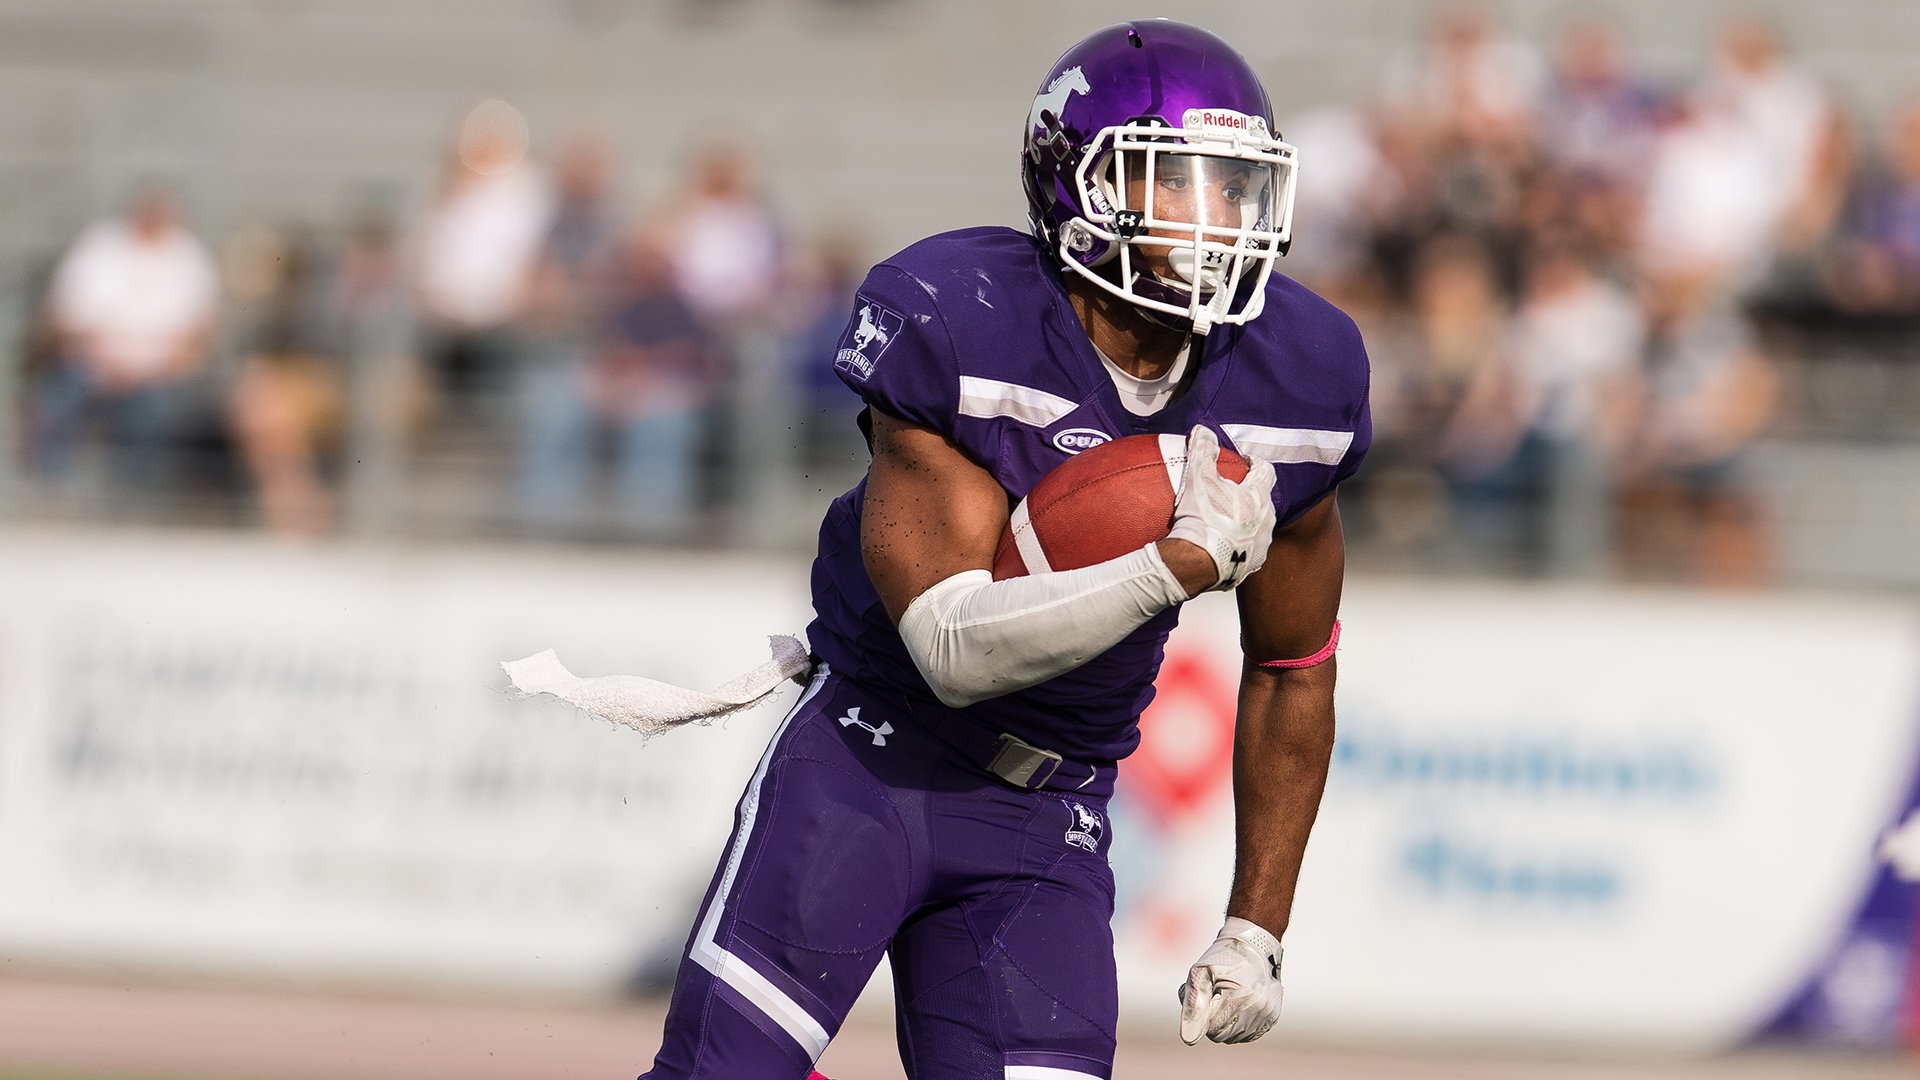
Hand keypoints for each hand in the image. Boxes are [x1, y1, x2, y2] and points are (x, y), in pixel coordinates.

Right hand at [1166, 426, 1276, 591]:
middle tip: (1228, 493)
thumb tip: (1203, 429)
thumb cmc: (1201, 518)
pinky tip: (1223, 545)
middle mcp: (1268, 521)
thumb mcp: (1198, 478)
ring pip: (1258, 527)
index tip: (1245, 462)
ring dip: (1246, 521)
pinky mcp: (1253, 566)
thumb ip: (1202, 450)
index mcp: (1259, 497)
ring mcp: (1262, 545)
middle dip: (1249, 495)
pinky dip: (1239, 545)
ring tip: (1225, 521)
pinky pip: (1249, 550)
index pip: (1266, 471)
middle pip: (1262, 500)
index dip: (1255, 463)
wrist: (1197, 563)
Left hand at [1177, 916, 1283, 1044]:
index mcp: (1239, 998)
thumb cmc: (1223, 957)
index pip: (1211, 1029)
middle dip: (1214, 1020)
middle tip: (1216, 996)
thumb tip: (1189, 1039)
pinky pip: (1250, 1034)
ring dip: (1228, 1023)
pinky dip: (1240, 1024)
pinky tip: (1239, 1005)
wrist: (1254, 943)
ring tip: (1229, 998)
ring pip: (1237, 1037)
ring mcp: (1267, 1014)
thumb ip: (1192, 1006)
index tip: (1208, 995)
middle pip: (1223, 1036)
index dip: (1204, 1014)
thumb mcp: (1200, 973)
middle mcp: (1257, 1010)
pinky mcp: (1273, 1016)